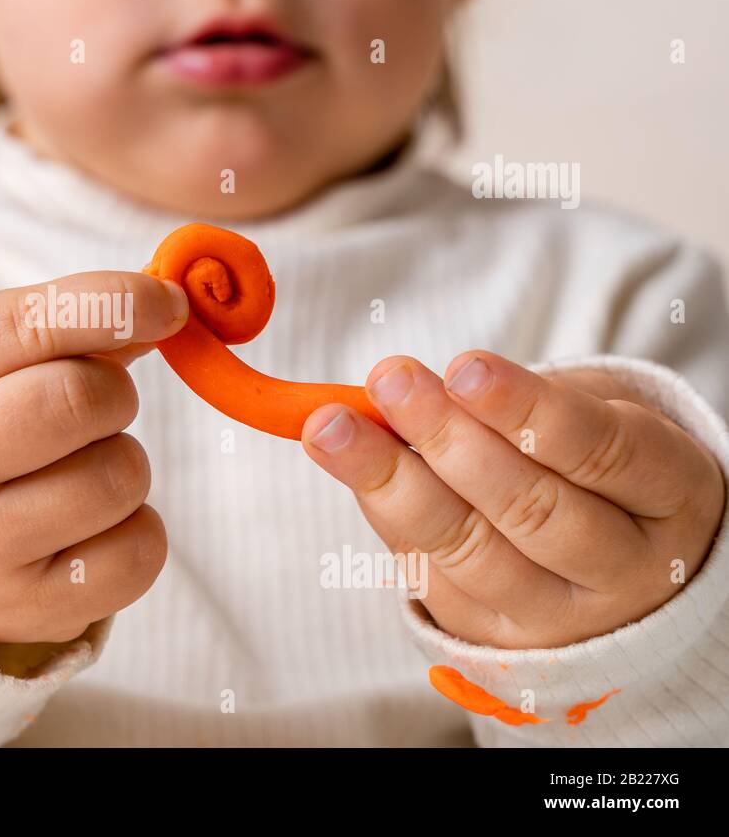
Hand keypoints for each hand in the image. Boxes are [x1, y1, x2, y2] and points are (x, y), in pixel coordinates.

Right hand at [0, 271, 187, 648]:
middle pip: (79, 400)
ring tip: (76, 471)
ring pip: (120, 475)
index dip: (113, 304)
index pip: (24, 327)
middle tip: (98, 406)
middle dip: (114, 392)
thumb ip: (58, 327)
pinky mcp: (32, 609)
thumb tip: (166, 305)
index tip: (169, 301)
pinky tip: (91, 526)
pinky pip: (142, 550)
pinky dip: (137, 529)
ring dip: (124, 462)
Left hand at [301, 351, 724, 647]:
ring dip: (393, 483)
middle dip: (449, 441)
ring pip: (473, 553)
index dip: (528, 410)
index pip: (602, 451)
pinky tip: (350, 468)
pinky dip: (386, 516)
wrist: (619, 566)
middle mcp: (626, 569)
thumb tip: (414, 385)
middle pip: (532, 509)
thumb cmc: (596, 462)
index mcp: (671, 494)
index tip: (462, 366)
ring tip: (334, 427)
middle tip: (389, 381)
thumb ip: (521, 404)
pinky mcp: (497, 639)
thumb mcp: (594, 416)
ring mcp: (561, 617)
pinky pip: (432, 576)